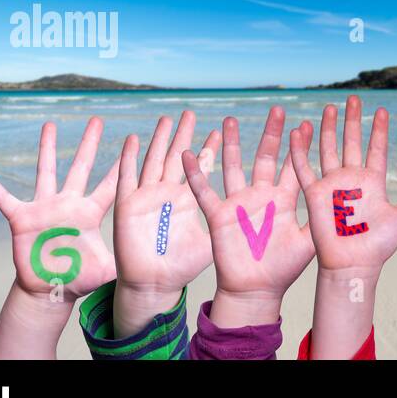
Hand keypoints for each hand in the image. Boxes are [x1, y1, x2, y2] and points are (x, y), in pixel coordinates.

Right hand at [0, 118, 118, 357]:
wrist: (51, 288)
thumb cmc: (80, 277)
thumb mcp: (107, 269)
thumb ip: (125, 260)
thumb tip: (148, 262)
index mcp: (90, 213)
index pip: (110, 186)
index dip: (120, 167)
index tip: (133, 143)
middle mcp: (69, 204)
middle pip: (80, 168)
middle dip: (89, 144)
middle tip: (97, 120)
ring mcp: (45, 208)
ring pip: (46, 172)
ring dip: (46, 149)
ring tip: (50, 124)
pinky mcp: (22, 218)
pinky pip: (2, 197)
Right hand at [113, 111, 220, 333]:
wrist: (154, 285)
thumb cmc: (183, 268)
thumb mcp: (215, 241)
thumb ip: (234, 225)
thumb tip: (268, 220)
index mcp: (191, 200)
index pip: (203, 167)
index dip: (212, 147)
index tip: (223, 126)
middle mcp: (170, 194)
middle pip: (179, 156)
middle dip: (186, 134)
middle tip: (192, 111)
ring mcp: (149, 197)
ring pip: (155, 160)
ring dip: (160, 140)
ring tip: (167, 119)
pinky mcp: (129, 206)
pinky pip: (127, 177)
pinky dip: (128, 158)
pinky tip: (132, 139)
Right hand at [182, 106, 315, 327]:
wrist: (256, 290)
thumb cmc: (284, 269)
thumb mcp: (308, 242)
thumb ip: (322, 220)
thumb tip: (348, 205)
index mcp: (285, 200)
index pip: (294, 166)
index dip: (299, 146)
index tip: (307, 123)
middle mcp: (262, 196)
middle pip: (265, 158)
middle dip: (271, 134)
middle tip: (277, 109)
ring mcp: (240, 203)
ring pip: (233, 166)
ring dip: (230, 144)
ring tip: (229, 120)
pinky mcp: (220, 216)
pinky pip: (205, 192)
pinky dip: (196, 175)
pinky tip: (188, 155)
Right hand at [288, 95, 396, 272]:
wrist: (353, 265)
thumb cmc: (378, 246)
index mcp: (373, 182)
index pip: (376, 149)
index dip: (379, 130)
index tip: (382, 110)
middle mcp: (352, 179)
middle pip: (351, 142)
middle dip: (352, 121)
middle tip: (354, 98)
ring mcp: (332, 185)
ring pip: (328, 149)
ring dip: (328, 129)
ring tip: (329, 107)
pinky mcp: (314, 194)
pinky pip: (304, 168)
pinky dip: (300, 150)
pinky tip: (300, 131)